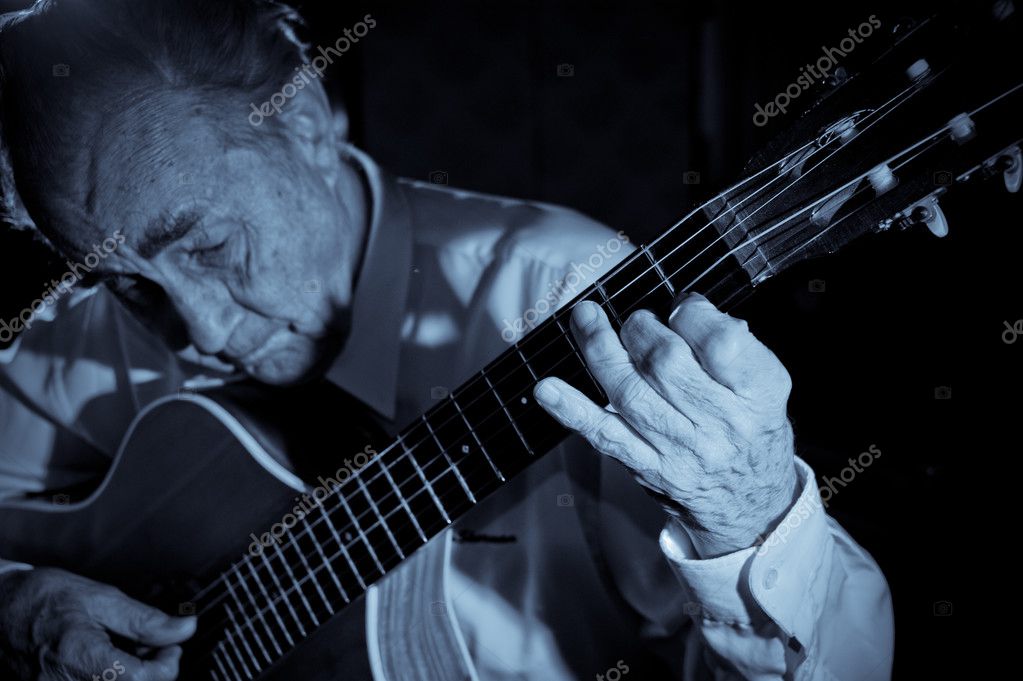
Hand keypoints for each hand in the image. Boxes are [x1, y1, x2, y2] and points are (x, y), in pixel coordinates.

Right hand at [0, 567, 195, 679]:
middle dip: (152, 671)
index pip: (142, 680)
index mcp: (79, 656)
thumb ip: (145, 620)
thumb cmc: (43, 598)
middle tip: (152, 645)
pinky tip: (109, 661)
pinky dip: (110, 679)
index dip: (167, 664)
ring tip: (128, 650)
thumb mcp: (100, 598)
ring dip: (131, 676)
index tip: (170, 645)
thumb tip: (184, 629)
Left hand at [534, 293, 798, 557]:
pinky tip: (548, 390)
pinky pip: (605, 435)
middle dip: (640, 330)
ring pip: (630, 392)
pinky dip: (572, 410)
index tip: (682, 307)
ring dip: (599, 350)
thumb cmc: (752, 431)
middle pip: (667, 364)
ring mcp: (681, 451)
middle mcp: (722, 425)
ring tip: (586, 319)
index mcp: (758, 396)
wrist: (751, 505)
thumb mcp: (766, 387)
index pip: (721, 343)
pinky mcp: (648, 468)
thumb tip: (687, 309)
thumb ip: (733, 346)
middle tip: (636, 322)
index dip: (692, 315)